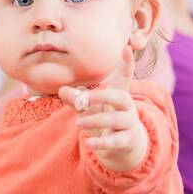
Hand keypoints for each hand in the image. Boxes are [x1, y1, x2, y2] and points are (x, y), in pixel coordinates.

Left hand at [59, 45, 147, 172]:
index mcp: (119, 95)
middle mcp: (127, 108)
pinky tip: (89, 142)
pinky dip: (102, 142)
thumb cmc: (104, 120)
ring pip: (117, 120)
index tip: (126, 47)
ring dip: (96, 120)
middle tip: (85, 99)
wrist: (121, 146)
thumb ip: (78, 100)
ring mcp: (130, 124)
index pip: (125, 77)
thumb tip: (62, 90)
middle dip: (104, 97)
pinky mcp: (127, 141)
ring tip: (78, 124)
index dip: (127, 63)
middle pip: (122, 98)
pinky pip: (116, 141)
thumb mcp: (90, 109)